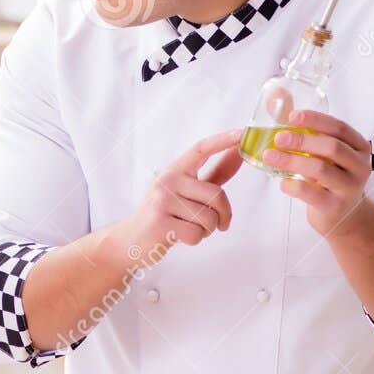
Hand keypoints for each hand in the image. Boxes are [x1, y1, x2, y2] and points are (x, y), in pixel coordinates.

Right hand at [111, 128, 244, 259]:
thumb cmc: (163, 213)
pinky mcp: (160, 223)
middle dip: (224, 214)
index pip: (201, 149)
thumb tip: (238, 154)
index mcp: (175, 170)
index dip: (222, 140)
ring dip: (207, 230)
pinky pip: (196, 234)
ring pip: (208, 218)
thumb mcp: (186, 190)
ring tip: (190, 228)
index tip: (242, 133)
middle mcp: (167, 181)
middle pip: (216, 195)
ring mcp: (162, 201)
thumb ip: (214, 173)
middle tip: (221, 224)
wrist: (130, 239)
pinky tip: (180, 237)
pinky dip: (195, 240)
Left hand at [261, 110, 372, 237]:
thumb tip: (276, 94)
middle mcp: (360, 166)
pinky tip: (282, 182)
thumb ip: (304, 127)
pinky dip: (293, 185)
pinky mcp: (335, 207)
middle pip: (332, 147)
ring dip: (292, 161)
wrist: (342, 215)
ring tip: (270, 156)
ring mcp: (349, 188)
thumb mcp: (324, 152)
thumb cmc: (329, 177)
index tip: (292, 116)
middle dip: (302, 140)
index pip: (339, 128)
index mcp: (359, 147)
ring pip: (321, 170)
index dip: (316, 120)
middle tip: (278, 138)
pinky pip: (311, 193)